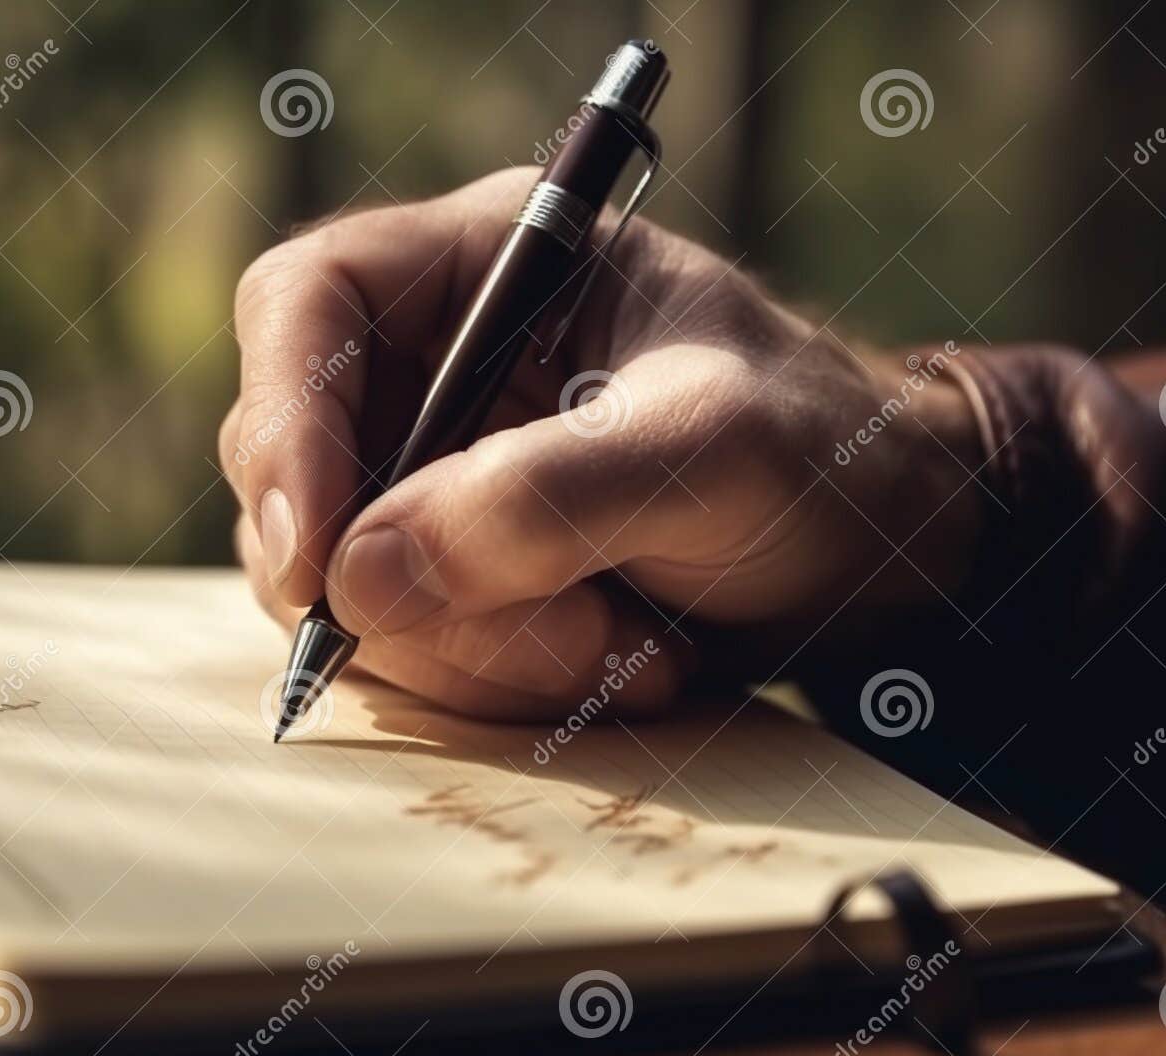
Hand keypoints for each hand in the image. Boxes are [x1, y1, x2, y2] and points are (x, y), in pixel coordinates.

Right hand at [221, 168, 983, 719]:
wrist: (878, 556)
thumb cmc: (819, 457)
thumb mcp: (712, 454)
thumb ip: (545, 498)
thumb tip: (358, 580)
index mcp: (488, 262)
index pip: (308, 306)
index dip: (286, 425)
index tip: (319, 560)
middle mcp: (436, 361)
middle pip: (308, 473)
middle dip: (426, 589)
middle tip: (572, 641)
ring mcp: (432, 474)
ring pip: (350, 585)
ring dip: (479, 653)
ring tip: (632, 651)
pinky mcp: (452, 569)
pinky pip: (405, 646)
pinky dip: (498, 682)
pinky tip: (616, 663)